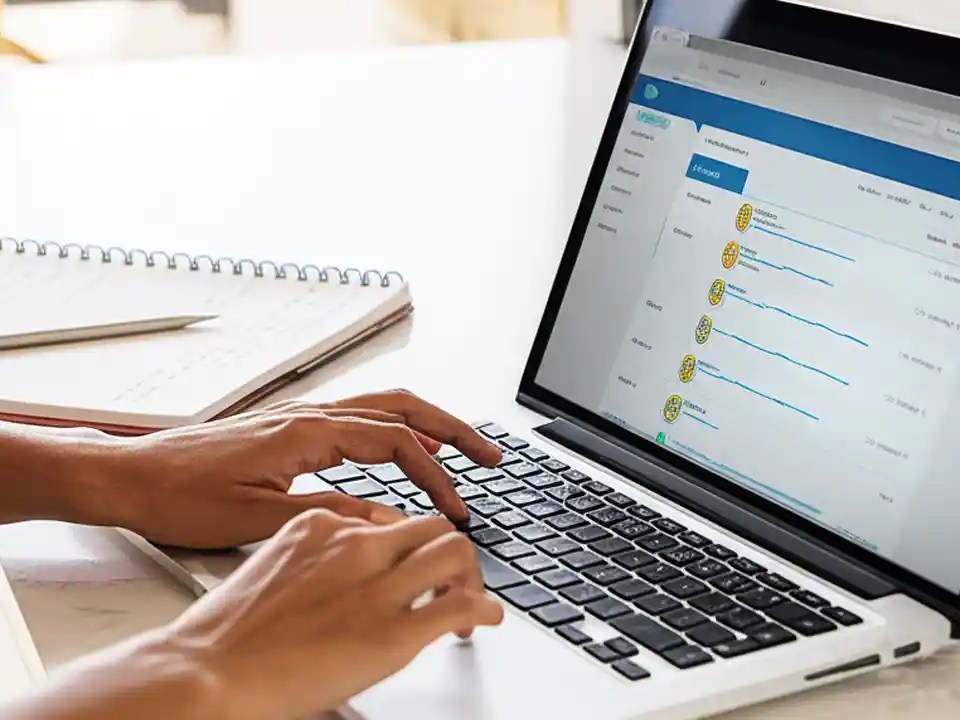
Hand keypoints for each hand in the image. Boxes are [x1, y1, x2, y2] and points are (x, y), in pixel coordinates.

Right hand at [0, 510, 503, 719]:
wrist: (202, 672)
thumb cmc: (222, 636)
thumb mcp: (270, 571)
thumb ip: (314, 563)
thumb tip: (340, 580)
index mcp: (320, 525)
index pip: (388, 520)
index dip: (409, 546)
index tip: (413, 564)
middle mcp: (354, 544)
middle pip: (430, 526)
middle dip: (450, 554)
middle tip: (453, 582)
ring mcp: (376, 585)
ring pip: (455, 551)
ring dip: (471, 577)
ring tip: (469, 602)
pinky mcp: (392, 630)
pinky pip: (461, 604)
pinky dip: (484, 609)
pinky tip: (484, 620)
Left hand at [99, 389, 501, 548]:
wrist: (126, 476)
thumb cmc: (178, 496)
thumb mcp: (258, 519)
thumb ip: (331, 517)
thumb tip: (389, 523)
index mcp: (307, 432)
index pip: (396, 444)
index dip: (435, 476)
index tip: (457, 506)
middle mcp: (309, 415)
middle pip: (402, 409)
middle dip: (453, 430)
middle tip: (491, 456)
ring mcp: (299, 418)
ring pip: (382, 407)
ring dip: (428, 424)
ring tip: (462, 449)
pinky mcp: (288, 429)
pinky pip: (358, 417)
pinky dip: (395, 428)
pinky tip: (402, 450)